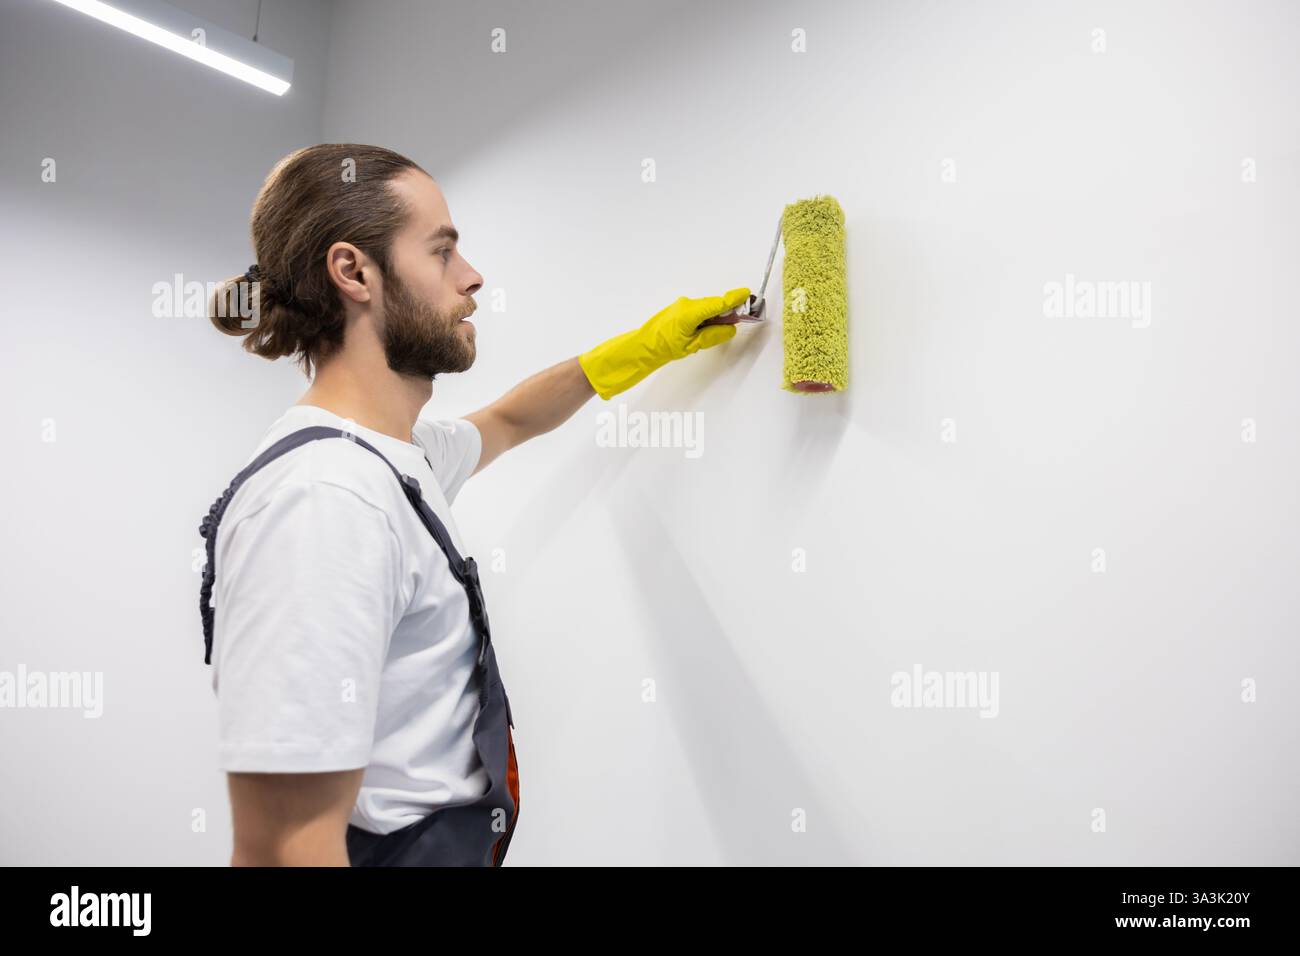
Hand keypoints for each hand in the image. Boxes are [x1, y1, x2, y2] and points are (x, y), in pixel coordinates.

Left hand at [578, 287, 748, 399]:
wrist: (642, 348)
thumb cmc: (663, 348)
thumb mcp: (692, 346)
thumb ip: (713, 335)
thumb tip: (729, 328)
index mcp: (691, 312)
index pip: (718, 303)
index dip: (734, 298)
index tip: (747, 293)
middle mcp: (686, 305)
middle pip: (714, 305)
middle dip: (727, 311)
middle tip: (739, 320)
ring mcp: (682, 306)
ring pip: (707, 309)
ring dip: (716, 317)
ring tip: (719, 330)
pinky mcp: (679, 310)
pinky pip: (699, 311)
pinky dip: (707, 318)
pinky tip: (706, 330)